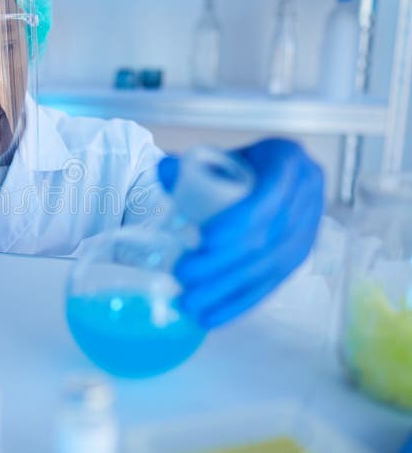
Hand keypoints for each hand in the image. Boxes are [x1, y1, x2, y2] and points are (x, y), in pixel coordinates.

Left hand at [158, 138, 323, 327]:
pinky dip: (241, 303)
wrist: (271, 172)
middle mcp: (306, 196)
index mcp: (287, 162)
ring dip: (228, 290)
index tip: (204, 240)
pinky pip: (273, 284)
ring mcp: (309, 230)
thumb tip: (165, 171)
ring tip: (190, 303)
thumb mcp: (219, 156)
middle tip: (183, 276)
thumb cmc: (242, 163)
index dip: (239, 222)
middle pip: (266, 239)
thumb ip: (188, 164)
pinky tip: (214, 317)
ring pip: (270, 267)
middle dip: (223, 264)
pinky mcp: (300, 257)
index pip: (267, 198)